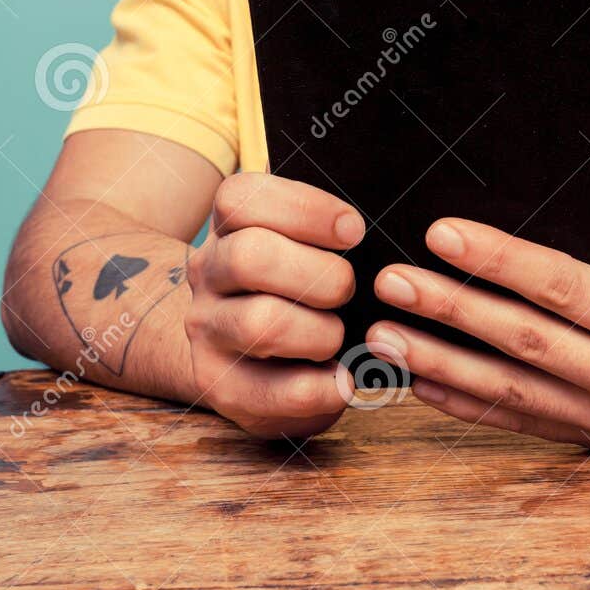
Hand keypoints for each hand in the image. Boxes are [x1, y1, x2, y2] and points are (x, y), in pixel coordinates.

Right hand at [184, 173, 362, 438]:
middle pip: (250, 256)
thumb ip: (329, 239)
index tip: (353, 230)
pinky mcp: (220, 386)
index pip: (243, 199)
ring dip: (320, 333)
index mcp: (230, 229)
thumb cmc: (300, 295)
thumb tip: (380, 241)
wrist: (253, 362)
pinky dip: (322, 388)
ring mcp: (208, 331)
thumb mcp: (304, 252)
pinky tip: (342, 380)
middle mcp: (209, 274)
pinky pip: (274, 390)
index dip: (304, 210)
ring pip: (260, 323)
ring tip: (338, 338)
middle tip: (349, 290)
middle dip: (320, 276)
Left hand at [365, 219, 589, 450]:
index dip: (499, 261)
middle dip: (450, 311)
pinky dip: (468, 402)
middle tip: (391, 284)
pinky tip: (423, 380)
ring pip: (514, 391)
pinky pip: (524, 422)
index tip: (442, 234)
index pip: (565, 289)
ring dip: (441, 362)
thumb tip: (510, 245)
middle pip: (527, 342)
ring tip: (384, 337)